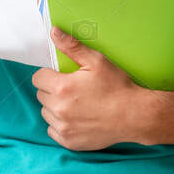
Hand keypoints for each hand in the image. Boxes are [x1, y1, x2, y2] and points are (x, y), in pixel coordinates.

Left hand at [30, 27, 140, 150]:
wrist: (136, 115)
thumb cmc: (118, 87)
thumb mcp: (98, 61)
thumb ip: (72, 47)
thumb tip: (53, 31)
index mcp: (62, 87)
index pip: (38, 78)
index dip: (50, 75)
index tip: (65, 77)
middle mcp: (58, 109)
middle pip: (41, 95)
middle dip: (54, 91)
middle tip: (76, 90)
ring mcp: (63, 127)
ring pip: (46, 113)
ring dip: (56, 108)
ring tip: (79, 105)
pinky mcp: (68, 141)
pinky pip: (53, 130)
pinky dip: (62, 124)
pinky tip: (79, 119)